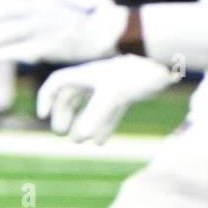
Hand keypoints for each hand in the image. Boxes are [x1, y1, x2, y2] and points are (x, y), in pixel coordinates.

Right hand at [37, 55, 176, 144]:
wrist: (163, 65)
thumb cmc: (135, 74)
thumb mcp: (113, 95)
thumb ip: (95, 116)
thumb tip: (81, 137)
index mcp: (85, 74)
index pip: (57, 84)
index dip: (47, 99)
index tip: (43, 116)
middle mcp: (94, 79)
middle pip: (70, 97)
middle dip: (63, 115)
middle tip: (61, 133)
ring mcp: (109, 86)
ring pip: (88, 105)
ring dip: (81, 122)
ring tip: (77, 141)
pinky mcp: (123, 93)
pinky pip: (107, 111)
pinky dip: (102, 125)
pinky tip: (100, 142)